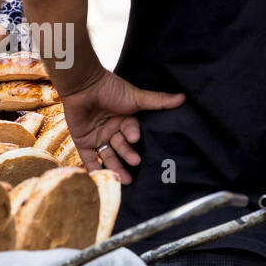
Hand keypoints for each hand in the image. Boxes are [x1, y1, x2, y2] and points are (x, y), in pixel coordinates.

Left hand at [60, 68, 184, 182]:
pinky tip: (101, 179)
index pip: (131, 133)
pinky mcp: (82, 141)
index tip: (134, 138)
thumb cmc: (110, 89)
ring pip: (108, 156)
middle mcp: (111, 130)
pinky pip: (89, 158)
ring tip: (124, 180)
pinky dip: (94, 169)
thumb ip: (158, 101)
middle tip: (135, 163)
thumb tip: (183, 97)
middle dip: (128, 156)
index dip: (132, 136)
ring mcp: (97, 136)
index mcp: (124, 120)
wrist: (83, 85)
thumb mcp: (136, 97)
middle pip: (121, 147)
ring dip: (115, 167)